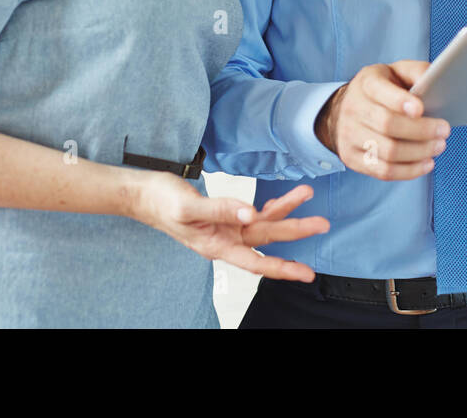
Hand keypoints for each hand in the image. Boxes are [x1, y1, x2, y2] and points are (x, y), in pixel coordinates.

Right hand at [128, 172, 328, 280]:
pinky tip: (284, 201)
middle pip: (267, 237)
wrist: (144, 194)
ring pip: (263, 221)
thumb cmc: (161, 202)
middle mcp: (225, 239)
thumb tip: (250, 212)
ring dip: (285, 208)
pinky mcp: (225, 215)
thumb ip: (220, 209)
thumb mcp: (188, 207)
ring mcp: (226, 228)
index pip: (256, 261)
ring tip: (306, 193)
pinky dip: (269, 206)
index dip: (282, 268)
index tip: (306, 273)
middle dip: (295, 230)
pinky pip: (253, 213)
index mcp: (216, 245)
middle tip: (322, 223)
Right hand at [314, 60, 447, 180]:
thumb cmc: (381, 89)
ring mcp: (349, 135)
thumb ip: (416, 72)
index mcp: (366, 83)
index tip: (421, 109)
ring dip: (420, 152)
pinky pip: (384, 171)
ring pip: (388, 152)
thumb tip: (436, 82)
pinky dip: (410, 171)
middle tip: (444, 131)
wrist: (344, 109)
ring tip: (439, 146)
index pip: (381, 92)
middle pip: (388, 125)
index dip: (400, 101)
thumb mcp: (396, 71)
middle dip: (422, 131)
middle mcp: (353, 108)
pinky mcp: (351, 158)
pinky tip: (426, 163)